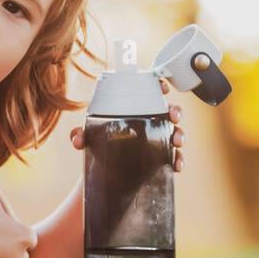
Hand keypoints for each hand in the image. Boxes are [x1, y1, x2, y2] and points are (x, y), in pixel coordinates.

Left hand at [69, 77, 185, 171]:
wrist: (104, 173)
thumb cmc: (99, 144)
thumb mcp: (89, 138)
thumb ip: (80, 135)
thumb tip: (78, 139)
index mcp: (133, 109)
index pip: (149, 91)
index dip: (159, 85)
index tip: (162, 88)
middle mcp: (148, 121)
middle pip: (168, 110)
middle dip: (175, 110)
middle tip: (173, 116)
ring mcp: (157, 138)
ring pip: (175, 131)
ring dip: (180, 134)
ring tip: (176, 141)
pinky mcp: (161, 157)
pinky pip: (174, 155)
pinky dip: (178, 159)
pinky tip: (176, 164)